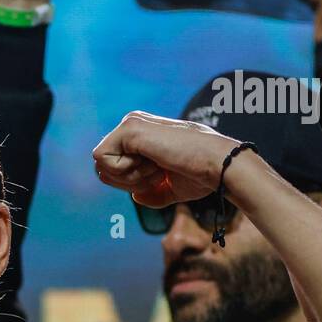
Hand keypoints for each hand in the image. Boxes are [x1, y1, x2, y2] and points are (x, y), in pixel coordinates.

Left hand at [93, 111, 242, 206]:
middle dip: (127, 182)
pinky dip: (126, 172)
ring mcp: (130, 124)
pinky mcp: (129, 128)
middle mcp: (133, 125)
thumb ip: (151, 192)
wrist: (218, 165)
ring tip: (157, 168)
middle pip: (104, 167)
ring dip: (129, 177)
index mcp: (142, 135)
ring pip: (102, 165)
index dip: (131, 182)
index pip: (113, 166)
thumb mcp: (170, 187)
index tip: (159, 178)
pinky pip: (102, 159)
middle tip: (157, 174)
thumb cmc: (201, 175)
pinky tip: (152, 163)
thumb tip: (135, 197)